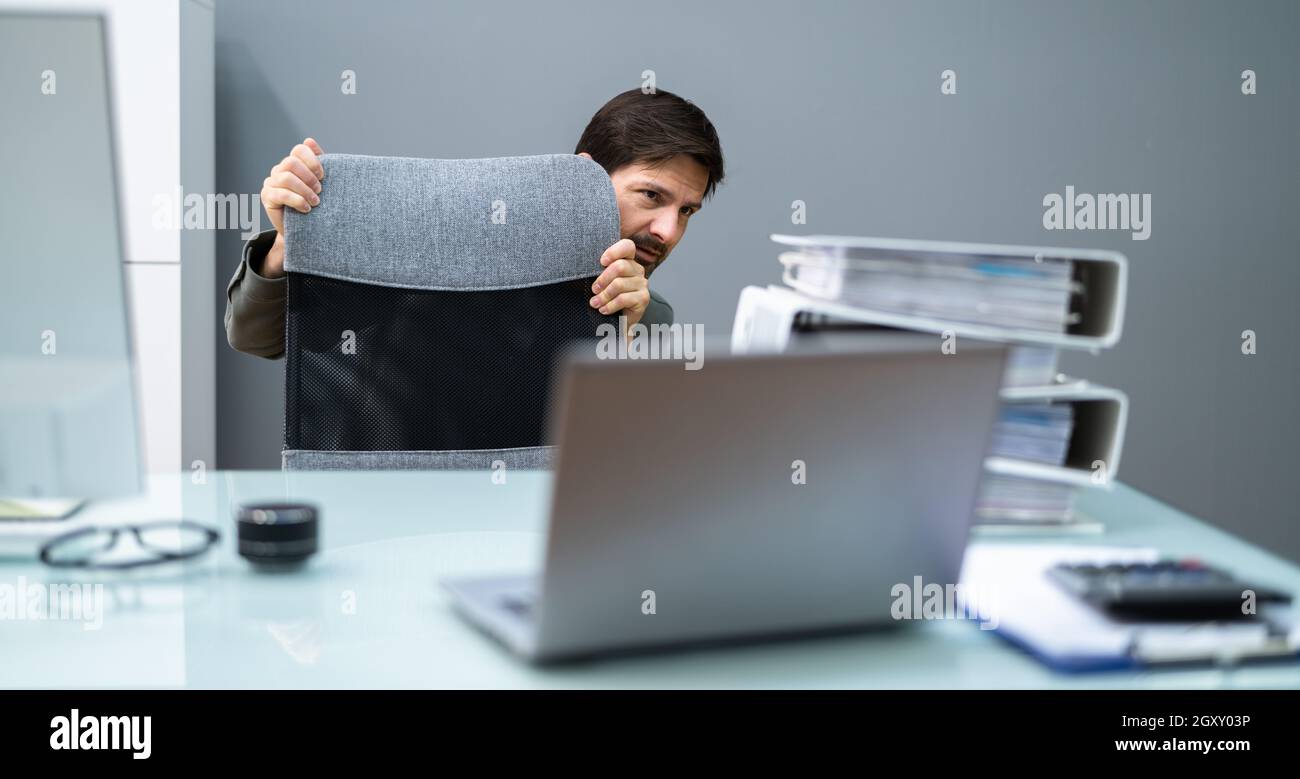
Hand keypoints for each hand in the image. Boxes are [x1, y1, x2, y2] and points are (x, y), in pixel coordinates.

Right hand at [258, 138, 324, 277]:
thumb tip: (310, 140)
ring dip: (304, 190)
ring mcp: (271, 182)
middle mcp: (280, 170)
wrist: (304, 229)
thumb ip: (318, 164)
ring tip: (315, 202)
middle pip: (291, 162)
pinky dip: (297, 200)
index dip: (312, 161)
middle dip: (309, 177)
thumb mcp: (319, 184)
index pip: (299, 150)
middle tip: (320, 191)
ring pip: (286, 177)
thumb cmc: (314, 204)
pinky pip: (281, 194)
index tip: (323, 176)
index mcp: (293, 163)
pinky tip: (307, 209)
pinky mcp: (267, 196)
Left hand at [590, 239, 649, 327]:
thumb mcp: (603, 282)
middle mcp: (637, 270)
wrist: (620, 321)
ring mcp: (642, 284)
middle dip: (602, 279)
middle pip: (620, 266)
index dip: (614, 251)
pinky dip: (610, 305)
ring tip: (595, 303)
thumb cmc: (609, 298)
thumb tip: (584, 270)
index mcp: (628, 261)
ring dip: (603, 295)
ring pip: (619, 284)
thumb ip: (600, 272)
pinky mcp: (643, 298)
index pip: (627, 246)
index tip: (601, 262)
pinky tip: (603, 310)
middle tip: (594, 289)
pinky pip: (623, 299)